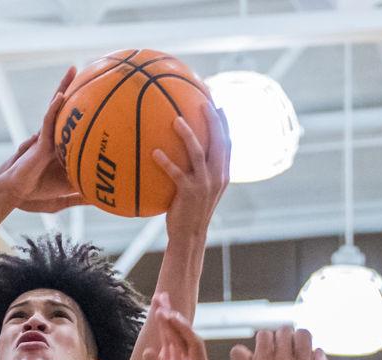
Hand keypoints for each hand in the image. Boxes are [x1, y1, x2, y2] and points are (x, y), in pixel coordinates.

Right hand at [0, 67, 85, 213]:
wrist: (18, 192)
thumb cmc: (37, 190)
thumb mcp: (67, 188)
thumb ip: (82, 185)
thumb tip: (103, 190)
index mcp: (61, 143)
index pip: (72, 119)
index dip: (82, 104)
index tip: (98, 91)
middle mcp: (54, 134)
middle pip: (65, 106)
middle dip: (74, 87)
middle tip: (86, 68)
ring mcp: (46, 135)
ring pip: (56, 107)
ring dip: (64, 86)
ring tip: (74, 69)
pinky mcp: (39, 141)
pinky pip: (48, 122)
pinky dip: (54, 109)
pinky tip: (62, 96)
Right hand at [141, 292, 210, 359]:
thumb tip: (148, 352)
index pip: (194, 343)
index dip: (182, 328)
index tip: (170, 317)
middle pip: (184, 334)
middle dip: (174, 316)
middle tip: (163, 298)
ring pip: (175, 334)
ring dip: (167, 317)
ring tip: (159, 297)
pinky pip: (166, 340)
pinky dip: (161, 326)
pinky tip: (156, 312)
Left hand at [153, 102, 229, 237]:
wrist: (190, 235)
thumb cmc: (190, 210)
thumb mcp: (200, 189)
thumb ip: (198, 170)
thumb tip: (183, 151)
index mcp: (222, 174)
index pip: (227, 143)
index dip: (224, 124)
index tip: (217, 105)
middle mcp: (217, 176)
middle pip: (218, 142)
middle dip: (212, 120)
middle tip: (202, 102)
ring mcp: (204, 184)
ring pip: (198, 153)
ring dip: (187, 135)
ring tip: (175, 120)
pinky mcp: (189, 193)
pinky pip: (176, 173)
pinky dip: (166, 162)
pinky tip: (154, 152)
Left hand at [230, 327, 331, 359]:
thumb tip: (317, 350)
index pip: (303, 333)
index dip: (300, 339)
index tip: (296, 351)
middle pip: (283, 331)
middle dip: (284, 339)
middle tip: (281, 354)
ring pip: (263, 336)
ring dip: (265, 343)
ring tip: (266, 357)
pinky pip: (238, 351)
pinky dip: (241, 354)